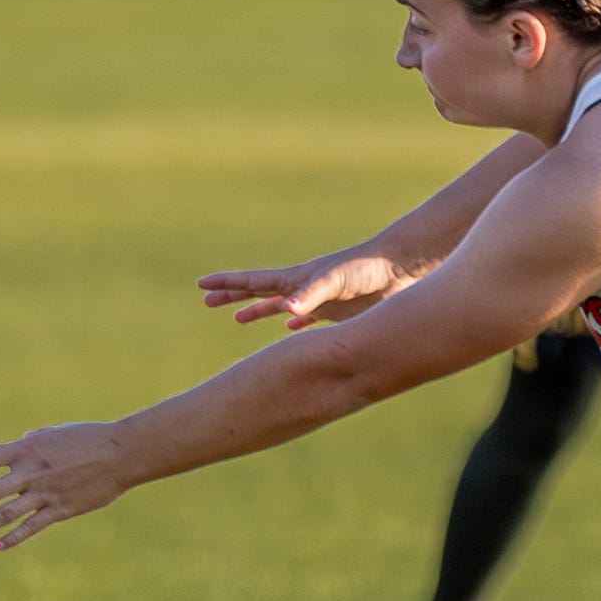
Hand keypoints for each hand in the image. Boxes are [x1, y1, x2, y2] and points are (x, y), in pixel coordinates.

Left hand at [0, 421, 130, 551]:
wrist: (121, 455)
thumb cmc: (89, 439)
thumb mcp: (56, 433)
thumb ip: (34, 440)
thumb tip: (21, 440)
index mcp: (26, 449)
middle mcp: (30, 472)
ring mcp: (44, 494)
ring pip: (4, 514)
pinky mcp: (60, 510)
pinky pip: (31, 527)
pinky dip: (14, 538)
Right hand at [196, 251, 404, 329]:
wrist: (397, 269)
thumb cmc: (366, 271)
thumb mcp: (335, 282)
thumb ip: (311, 297)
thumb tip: (286, 311)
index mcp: (296, 279)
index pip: (253, 281)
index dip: (227, 284)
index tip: (202, 284)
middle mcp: (302, 288)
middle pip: (258, 292)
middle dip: (232, 296)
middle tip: (207, 300)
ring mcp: (318, 299)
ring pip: (279, 307)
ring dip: (257, 311)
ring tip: (237, 319)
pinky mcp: (337, 312)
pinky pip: (308, 321)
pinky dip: (296, 326)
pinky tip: (291, 330)